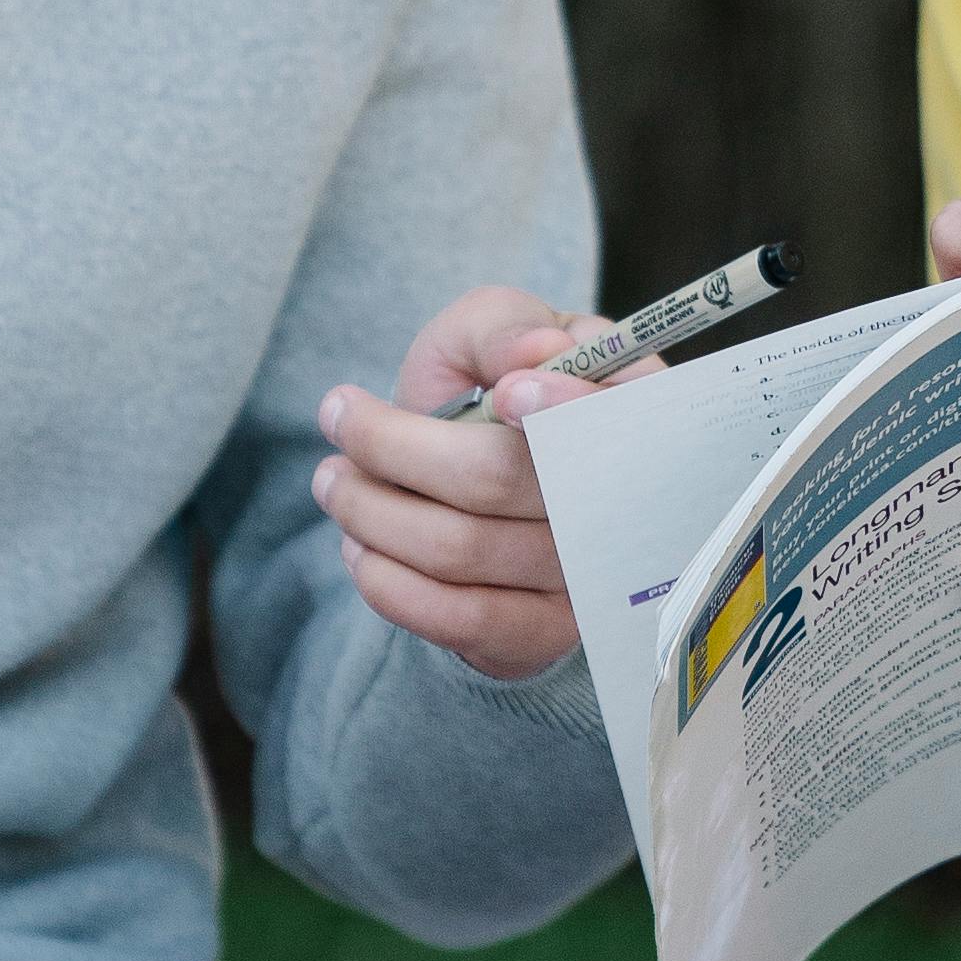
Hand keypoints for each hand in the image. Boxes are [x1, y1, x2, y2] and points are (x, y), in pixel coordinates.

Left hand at [315, 283, 633, 685]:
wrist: (474, 472)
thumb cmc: (490, 382)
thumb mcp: (490, 330)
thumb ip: (504, 328)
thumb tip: (533, 358)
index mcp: (627, 409)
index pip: (611, 417)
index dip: (562, 407)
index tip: (501, 393)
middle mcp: (620, 502)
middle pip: (503, 480)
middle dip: (396, 449)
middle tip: (337, 420)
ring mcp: (585, 577)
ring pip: (461, 549)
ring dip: (370, 511)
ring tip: (333, 482)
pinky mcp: (544, 632)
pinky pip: (459, 619)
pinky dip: (387, 581)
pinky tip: (358, 546)